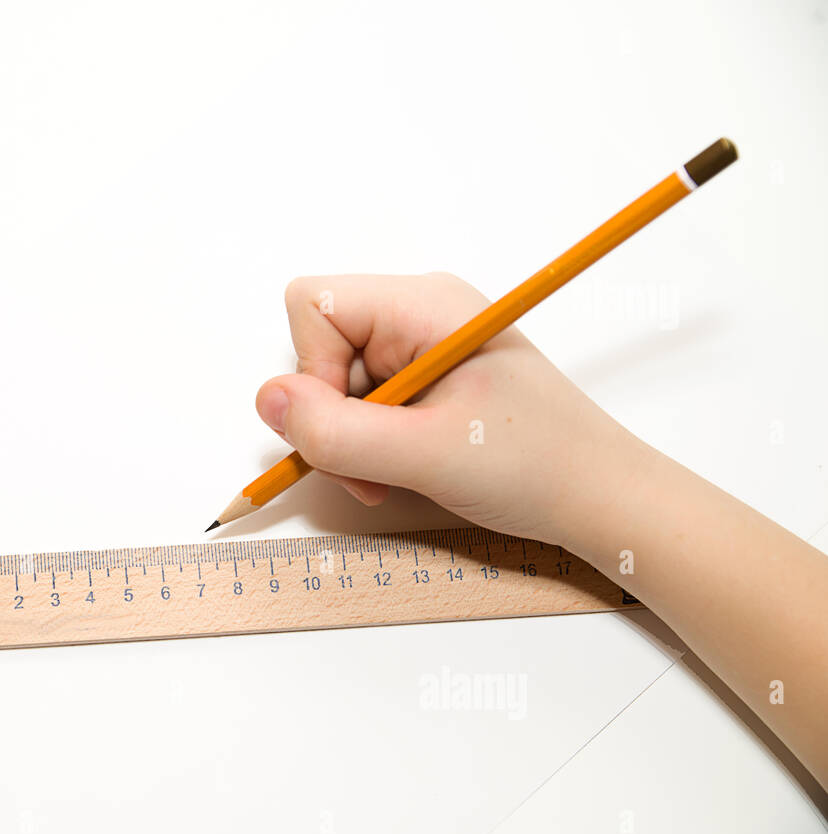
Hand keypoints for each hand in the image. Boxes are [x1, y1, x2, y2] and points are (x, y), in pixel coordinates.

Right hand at [256, 273, 649, 544]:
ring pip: (335, 385)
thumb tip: (266, 399)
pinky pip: (361, 404)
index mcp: (423, 305)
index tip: (350, 427)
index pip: (312, 305)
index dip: (311, 371)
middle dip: (332, 418)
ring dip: (349, 441)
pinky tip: (401, 470)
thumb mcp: (425, 455)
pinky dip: (367, 446)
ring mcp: (419, 347)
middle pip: (319, 349)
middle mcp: (416, 314)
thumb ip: (338, 431)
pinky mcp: (422, 380)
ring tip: (393, 475)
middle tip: (374, 469)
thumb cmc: (535, 466)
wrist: (598, 497)